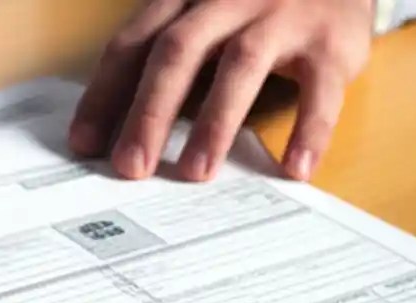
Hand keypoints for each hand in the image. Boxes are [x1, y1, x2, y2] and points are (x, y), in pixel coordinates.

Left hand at [70, 0, 371, 182]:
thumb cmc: (262, 2)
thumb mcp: (210, 10)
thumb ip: (173, 50)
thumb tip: (126, 125)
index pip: (135, 43)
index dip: (106, 93)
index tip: (85, 143)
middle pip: (178, 51)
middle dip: (149, 112)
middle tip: (130, 167)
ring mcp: (282, 15)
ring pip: (240, 65)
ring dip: (215, 123)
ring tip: (195, 173)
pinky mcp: (330, 40)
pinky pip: (319, 89)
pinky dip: (309, 130)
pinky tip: (294, 168)